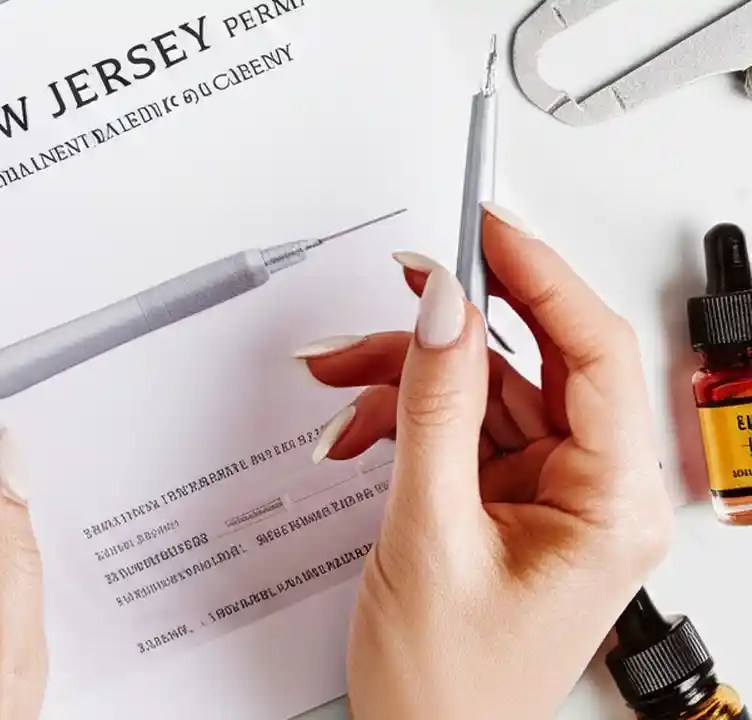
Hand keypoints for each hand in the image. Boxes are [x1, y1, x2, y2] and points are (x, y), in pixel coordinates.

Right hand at [300, 209, 672, 718]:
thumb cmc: (447, 685)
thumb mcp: (430, 534)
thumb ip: (434, 410)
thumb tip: (443, 308)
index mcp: (612, 505)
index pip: (595, 352)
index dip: (541, 276)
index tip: (486, 227)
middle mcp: (594, 491)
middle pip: (534, 361)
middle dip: (451, 329)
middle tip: (402, 287)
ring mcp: (548, 492)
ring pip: (486, 386)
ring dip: (409, 376)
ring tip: (344, 378)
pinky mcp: (505, 496)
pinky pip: (460, 424)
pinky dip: (404, 414)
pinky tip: (360, 426)